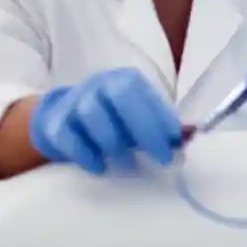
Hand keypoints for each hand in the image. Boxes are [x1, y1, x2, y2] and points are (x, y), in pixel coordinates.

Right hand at [29, 68, 182, 174]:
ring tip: (128, 164)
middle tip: (161, 158)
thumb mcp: (136, 117)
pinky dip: (86, 154)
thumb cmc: (111, 118)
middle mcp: (98, 84)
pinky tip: (100, 167)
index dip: (160, 116)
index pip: (141, 90)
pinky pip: (68, 136)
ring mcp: (74, 102)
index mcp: (122, 79)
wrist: (62, 117)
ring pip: (92, 113)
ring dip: (114, 142)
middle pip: (119, 96)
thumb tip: (190, 136)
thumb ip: (160, 125)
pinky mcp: (56, 124)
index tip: (175, 143)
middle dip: (144, 128)